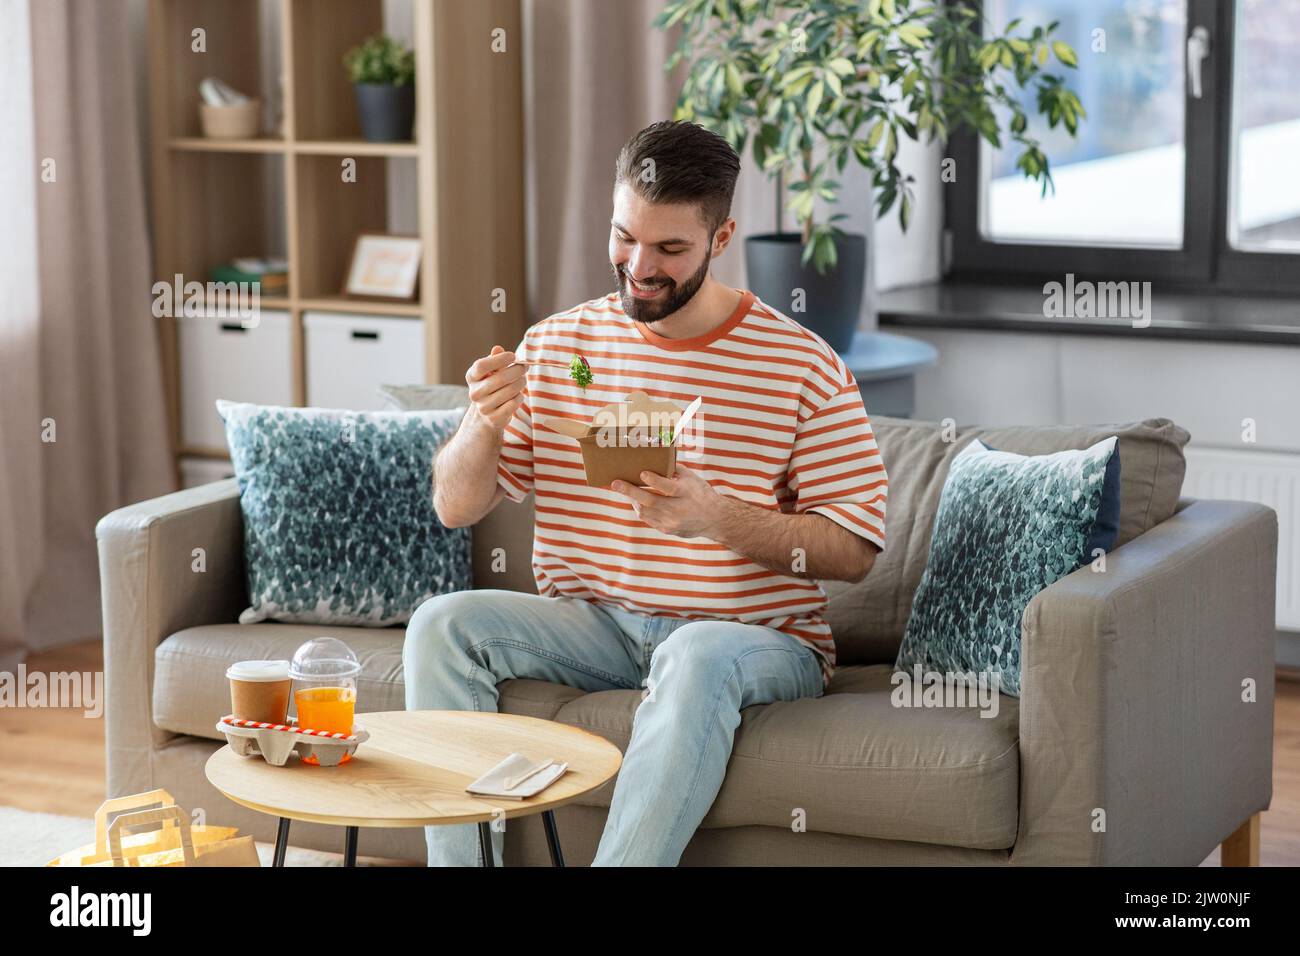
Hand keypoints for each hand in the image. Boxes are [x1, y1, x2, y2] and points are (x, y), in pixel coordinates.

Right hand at [465, 344, 524, 432]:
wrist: (486, 414)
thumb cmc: (492, 386)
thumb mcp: (491, 371)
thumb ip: (495, 360)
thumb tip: (497, 349)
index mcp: (472, 377)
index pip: (481, 366)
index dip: (499, 359)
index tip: (512, 356)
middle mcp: (474, 393)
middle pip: (500, 378)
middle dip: (517, 370)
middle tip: (525, 367)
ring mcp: (483, 407)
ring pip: (510, 391)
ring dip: (520, 383)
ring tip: (522, 381)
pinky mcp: (494, 419)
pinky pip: (513, 404)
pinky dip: (519, 398)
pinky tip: (518, 396)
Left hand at [611, 463, 727, 538]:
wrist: (714, 520)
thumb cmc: (701, 493)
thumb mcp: (692, 478)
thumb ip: (674, 469)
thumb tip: (654, 457)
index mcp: (686, 493)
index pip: (668, 487)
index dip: (654, 480)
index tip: (641, 473)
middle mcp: (678, 509)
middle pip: (650, 501)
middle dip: (630, 491)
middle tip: (615, 483)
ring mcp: (671, 522)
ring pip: (645, 512)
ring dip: (632, 500)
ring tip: (624, 489)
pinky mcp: (667, 530)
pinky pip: (648, 519)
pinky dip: (641, 508)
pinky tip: (637, 501)